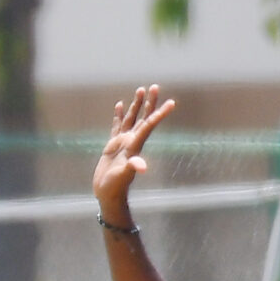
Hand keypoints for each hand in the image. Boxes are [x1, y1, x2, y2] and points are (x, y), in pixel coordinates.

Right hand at [94, 85, 176, 224]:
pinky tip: (119, 105)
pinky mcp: (113, 145)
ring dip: (136, 105)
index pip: (149, 125)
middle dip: (150, 103)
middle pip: (143, 117)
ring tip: (141, 90)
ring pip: (132, 118)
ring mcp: (123, 142)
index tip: (171, 103)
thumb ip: (132, 168)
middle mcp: (132, 141)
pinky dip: (118, 115)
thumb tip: (142, 166)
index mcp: (135, 145)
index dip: (160, 114)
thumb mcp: (122, 176)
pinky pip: (117, 126)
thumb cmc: (115, 186)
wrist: (107, 193)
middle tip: (155, 87)